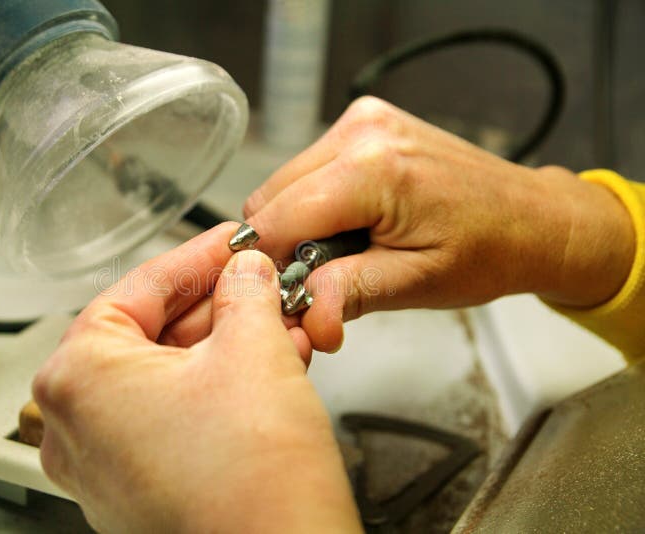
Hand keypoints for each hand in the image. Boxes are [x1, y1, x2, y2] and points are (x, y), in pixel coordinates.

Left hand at [32, 225, 360, 532]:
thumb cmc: (250, 483)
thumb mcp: (253, 349)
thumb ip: (245, 292)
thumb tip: (244, 270)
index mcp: (78, 378)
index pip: (138, 287)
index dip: (197, 256)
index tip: (230, 243)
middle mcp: (77, 426)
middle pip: (152, 333)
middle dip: (221, 306)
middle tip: (261, 282)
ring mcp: (106, 464)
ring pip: (169, 377)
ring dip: (228, 346)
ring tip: (280, 325)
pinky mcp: (140, 490)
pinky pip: (174, 416)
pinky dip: (218, 387)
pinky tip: (267, 368)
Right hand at [244, 96, 634, 351]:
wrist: (534, 218)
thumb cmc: (489, 251)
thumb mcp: (417, 284)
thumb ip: (349, 294)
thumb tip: (304, 318)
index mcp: (373, 170)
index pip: (277, 219)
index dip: (273, 264)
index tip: (289, 294)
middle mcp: (361, 131)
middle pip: (271, 197)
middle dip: (286, 244)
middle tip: (327, 276)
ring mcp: (363, 120)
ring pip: (285, 183)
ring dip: (301, 222)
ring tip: (350, 248)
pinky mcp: (366, 122)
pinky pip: (310, 168)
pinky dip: (318, 202)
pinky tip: (357, 222)